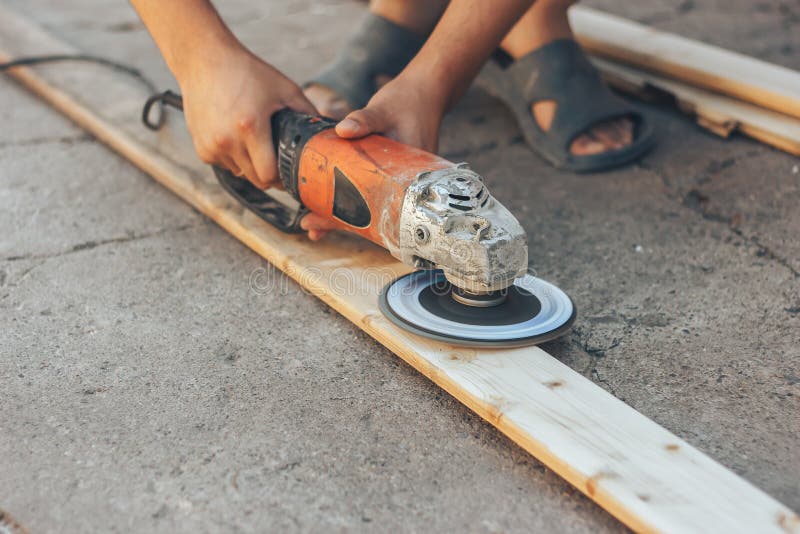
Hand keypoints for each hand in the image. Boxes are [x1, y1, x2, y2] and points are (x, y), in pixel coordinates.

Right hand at [178, 42, 316, 188]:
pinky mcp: (201, 148)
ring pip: (241, 174)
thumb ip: (308, 113)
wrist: (204, 60)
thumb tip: (327, 134)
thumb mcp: (284, 89)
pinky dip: (234, 158)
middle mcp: (227, 141)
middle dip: (271, 175)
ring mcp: (211, 146)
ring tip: (256, 142)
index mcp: (249, 127)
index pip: (269, 175)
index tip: (291, 173)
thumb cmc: (247, 72)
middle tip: (280, 162)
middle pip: (256, 180)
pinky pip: (225, 165)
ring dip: (251, 166)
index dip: (283, 178)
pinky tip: (237, 136)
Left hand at [299, 75, 447, 240]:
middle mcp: (407, 186)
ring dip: (343, 216)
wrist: (424, 93)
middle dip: (342, 224)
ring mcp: (397, 182)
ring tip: (313, 225)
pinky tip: (326, 203)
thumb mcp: (384, 108)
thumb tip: (342, 129)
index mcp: (412, 177)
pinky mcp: (388, 175)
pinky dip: (350, 198)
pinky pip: (369, 192)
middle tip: (311, 229)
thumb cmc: (409, 101)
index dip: (354, 222)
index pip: (382, 208)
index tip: (327, 225)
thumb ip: (364, 119)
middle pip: (373, 214)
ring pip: (370, 206)